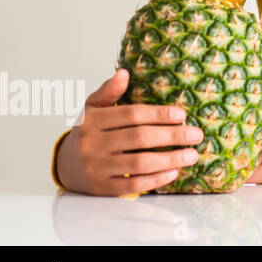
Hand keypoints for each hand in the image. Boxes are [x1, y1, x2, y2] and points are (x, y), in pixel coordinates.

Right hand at [55, 69, 204, 195]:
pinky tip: (174, 172)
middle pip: (139, 138)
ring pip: (138, 163)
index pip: (131, 115)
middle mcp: (92, 144)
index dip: (159, 114)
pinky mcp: (102, 188)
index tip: (182, 115)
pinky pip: (132, 185)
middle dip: (172, 136)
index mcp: (92, 121)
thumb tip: (123, 73)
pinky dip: (155, 180)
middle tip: (196, 135)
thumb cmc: (88, 132)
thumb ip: (109, 91)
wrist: (65, 165)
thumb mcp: (93, 108)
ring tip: (192, 155)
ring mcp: (96, 168)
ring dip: (170, 159)